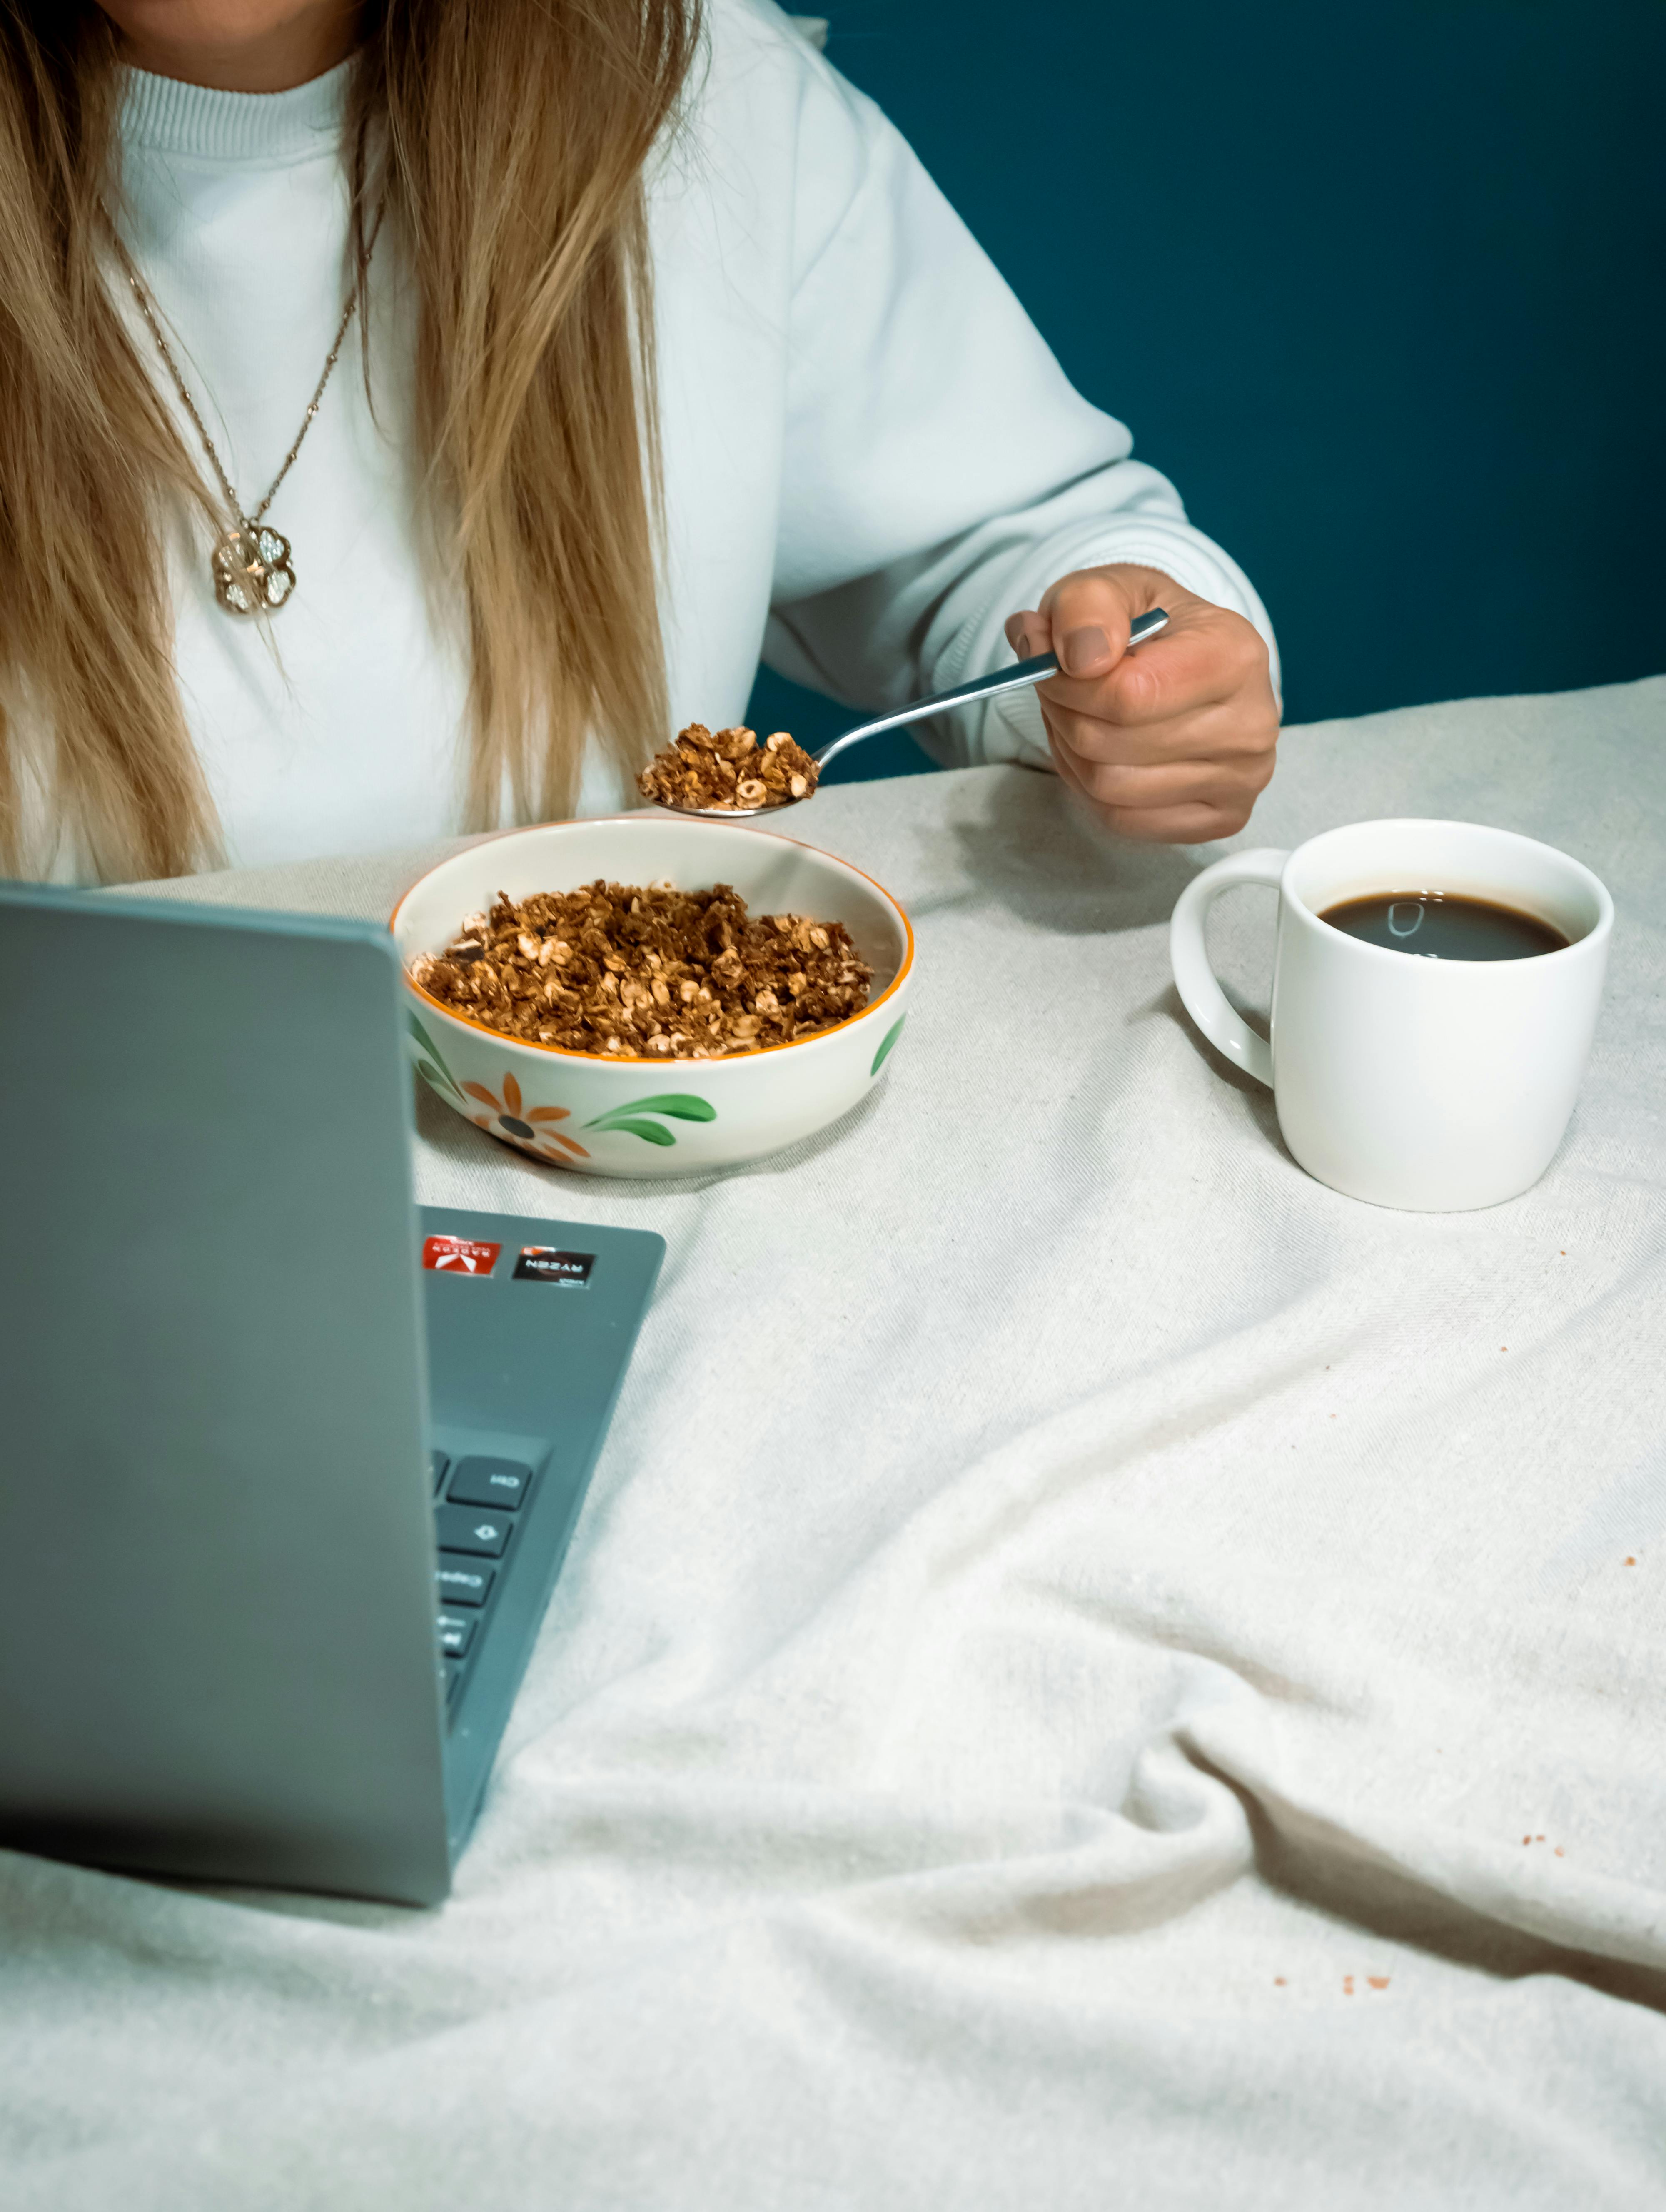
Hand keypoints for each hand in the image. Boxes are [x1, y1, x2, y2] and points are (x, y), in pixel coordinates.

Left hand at [1004, 563, 1278, 842]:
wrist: (1190, 658)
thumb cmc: (1151, 625)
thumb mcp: (1112, 586)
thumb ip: (1087, 605)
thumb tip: (1079, 658)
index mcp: (1235, 655)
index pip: (1128, 694)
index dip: (1067, 684)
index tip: (1051, 664)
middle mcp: (1250, 723)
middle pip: (1111, 744)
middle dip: (1064, 714)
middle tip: (1057, 689)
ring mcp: (1242, 778)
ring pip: (1110, 787)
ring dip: (1072, 752)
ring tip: (1079, 715)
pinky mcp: (1223, 817)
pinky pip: (1123, 820)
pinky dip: (1092, 789)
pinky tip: (1100, 752)